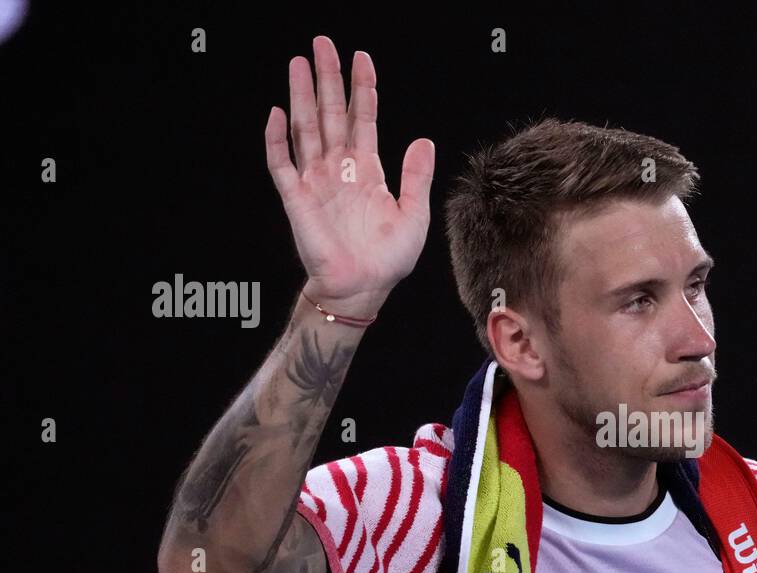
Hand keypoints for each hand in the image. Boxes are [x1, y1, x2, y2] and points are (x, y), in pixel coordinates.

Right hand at [265, 36, 434, 313]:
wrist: (363, 288)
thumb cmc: (388, 259)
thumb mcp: (414, 216)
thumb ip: (416, 177)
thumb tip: (423, 140)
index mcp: (368, 171)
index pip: (364, 118)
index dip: (363, 88)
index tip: (362, 58)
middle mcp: (340, 170)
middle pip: (331, 113)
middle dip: (327, 78)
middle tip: (323, 44)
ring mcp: (316, 181)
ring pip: (306, 128)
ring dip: (301, 96)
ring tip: (298, 63)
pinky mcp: (296, 198)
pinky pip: (282, 163)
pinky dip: (277, 139)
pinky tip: (278, 112)